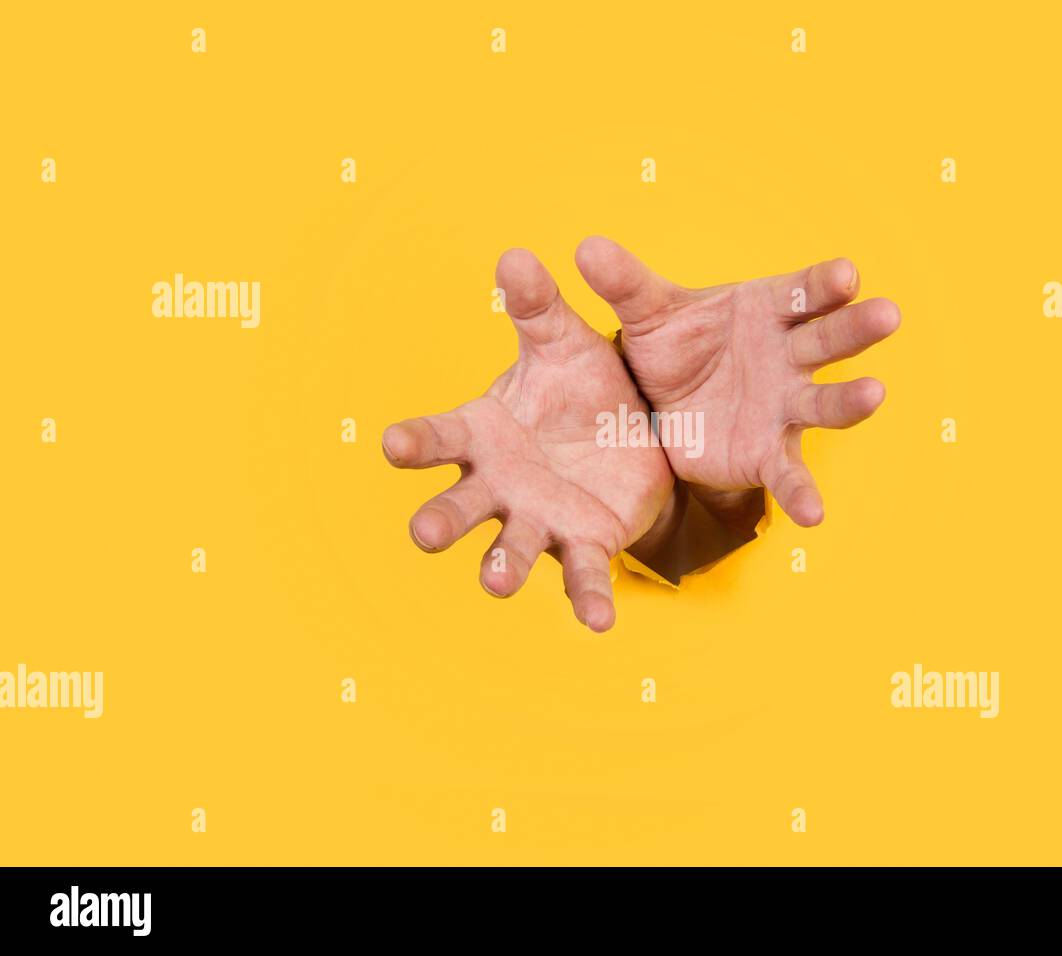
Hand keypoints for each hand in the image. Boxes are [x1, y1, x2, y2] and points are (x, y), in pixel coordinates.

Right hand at [382, 249, 673, 631]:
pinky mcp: (583, 542)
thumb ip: (539, 308)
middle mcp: (499, 484)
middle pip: (459, 505)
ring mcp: (537, 518)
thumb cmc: (582, 387)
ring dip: (500, 566)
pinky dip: (587, 600)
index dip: (414, 442)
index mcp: (483, 433)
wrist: (635, 433)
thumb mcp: (565, 342)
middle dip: (442, 519)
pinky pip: (582, 575)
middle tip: (426, 533)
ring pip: (510, 547)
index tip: (390, 443)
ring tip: (497, 581)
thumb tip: (516, 253)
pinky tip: (598, 623)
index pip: (438, 437)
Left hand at [574, 237, 899, 526]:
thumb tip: (586, 248)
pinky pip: (789, 473)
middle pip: (827, 338)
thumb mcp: (647, 314)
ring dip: (849, 400)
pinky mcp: (768, 453)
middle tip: (887, 314)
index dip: (824, 283)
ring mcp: (784, 406)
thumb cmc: (673, 346)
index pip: (802, 292)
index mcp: (766, 310)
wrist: (662, 405)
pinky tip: (814, 514)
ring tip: (874, 393)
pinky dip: (802, 493)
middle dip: (856, 327)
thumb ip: (624, 284)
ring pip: (824, 401)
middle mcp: (787, 355)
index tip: (847, 274)